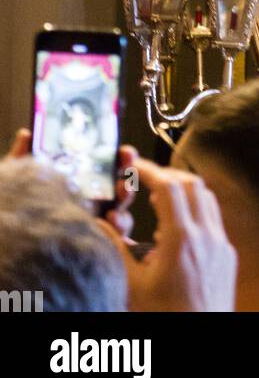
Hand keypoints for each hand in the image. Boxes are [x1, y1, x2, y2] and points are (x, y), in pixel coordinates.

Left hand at [7, 130, 136, 237]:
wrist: (11, 241)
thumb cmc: (19, 206)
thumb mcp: (23, 180)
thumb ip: (24, 157)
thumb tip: (25, 133)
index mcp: (82, 182)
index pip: (108, 167)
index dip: (121, 158)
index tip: (125, 151)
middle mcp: (93, 202)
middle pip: (120, 190)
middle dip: (128, 183)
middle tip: (124, 182)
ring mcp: (95, 224)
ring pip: (121, 217)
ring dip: (123, 213)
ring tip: (114, 213)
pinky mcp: (93, 244)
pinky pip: (112, 241)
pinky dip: (114, 235)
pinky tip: (104, 230)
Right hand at [99, 158, 236, 311]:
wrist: (200, 341)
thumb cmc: (166, 318)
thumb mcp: (132, 286)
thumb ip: (116, 251)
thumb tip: (100, 224)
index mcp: (182, 240)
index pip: (169, 187)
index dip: (151, 170)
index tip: (135, 167)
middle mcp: (207, 237)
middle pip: (193, 185)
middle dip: (169, 177)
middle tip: (148, 181)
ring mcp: (221, 246)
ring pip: (208, 200)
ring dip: (186, 193)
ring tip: (160, 203)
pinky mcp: (227, 257)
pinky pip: (215, 221)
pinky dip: (197, 213)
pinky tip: (177, 231)